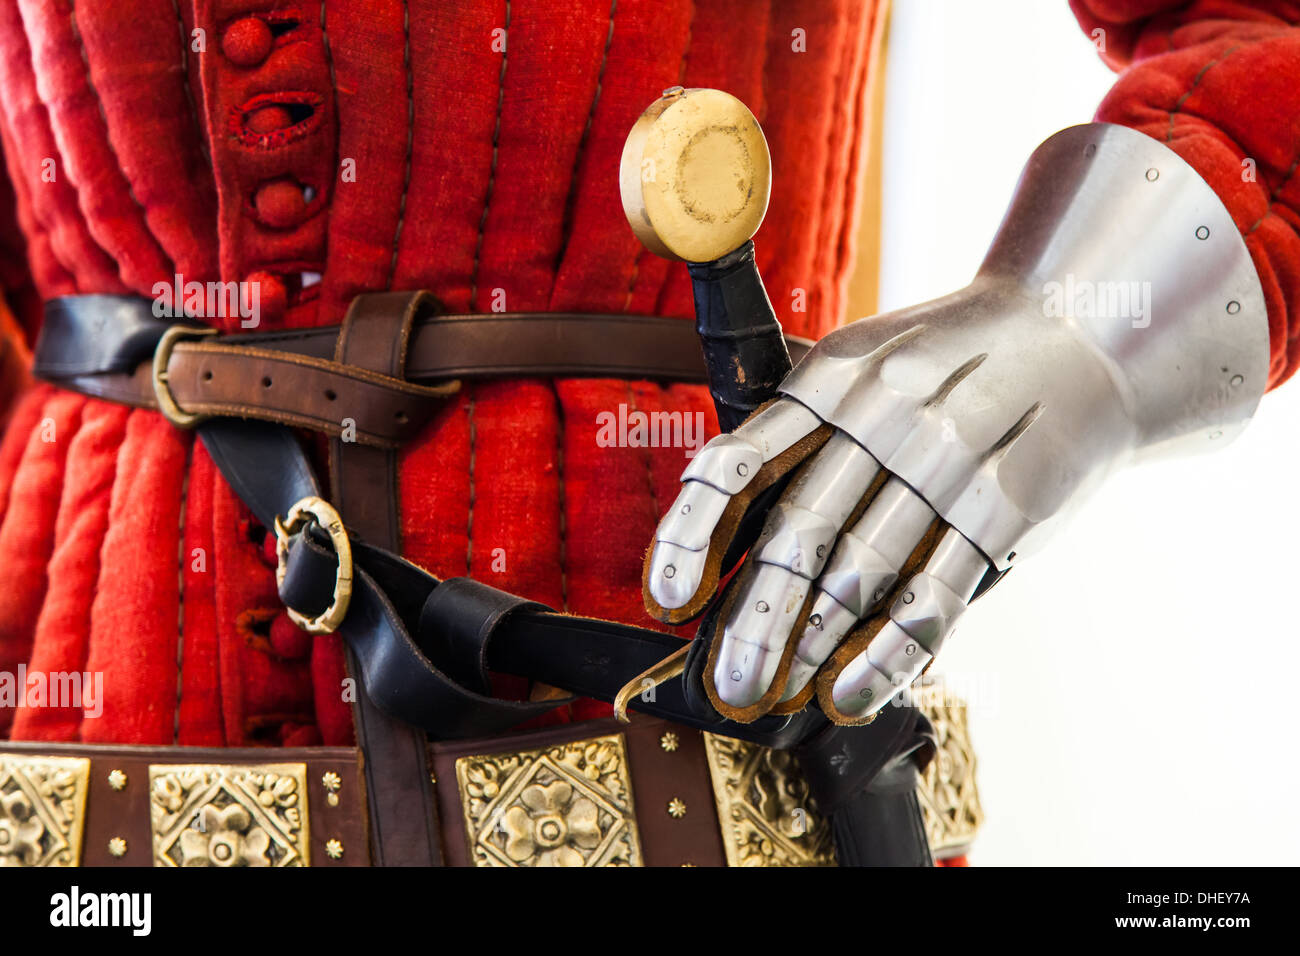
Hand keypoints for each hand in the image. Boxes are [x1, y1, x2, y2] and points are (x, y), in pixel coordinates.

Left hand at [642, 123, 1266, 724]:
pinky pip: (936, 591)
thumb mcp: (864, 365)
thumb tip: (727, 538)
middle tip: (729, 681)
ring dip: (811, 644)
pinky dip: (889, 651)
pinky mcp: (1005, 503)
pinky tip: (852, 692)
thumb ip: (802, 433)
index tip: (668, 597)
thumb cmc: (945, 364)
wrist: (1078, 327)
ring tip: (774, 692)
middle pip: (798, 529)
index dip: (694, 534)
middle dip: (755, 618)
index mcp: (828, 377)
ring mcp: (946, 459)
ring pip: (862, 569)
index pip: (740, 460)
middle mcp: (881, 413)